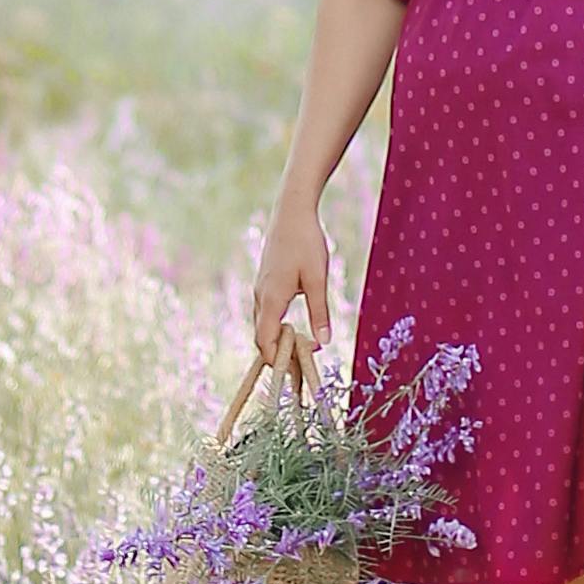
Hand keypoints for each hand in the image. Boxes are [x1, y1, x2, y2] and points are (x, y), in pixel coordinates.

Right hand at [250, 191, 333, 377]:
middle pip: (262, 337)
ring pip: (262, 325)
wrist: (292, 211)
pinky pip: (265, 313)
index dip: (277, 362)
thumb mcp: (318, 278)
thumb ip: (319, 312)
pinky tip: (293, 327)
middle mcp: (260, 296)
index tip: (295, 373)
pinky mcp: (264, 281)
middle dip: (278, 355)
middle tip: (301, 366)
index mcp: (271, 299)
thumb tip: (324, 343)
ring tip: (300, 350)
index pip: (265, 342)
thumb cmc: (306, 242)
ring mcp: (260, 288)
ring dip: (277, 341)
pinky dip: (275, 327)